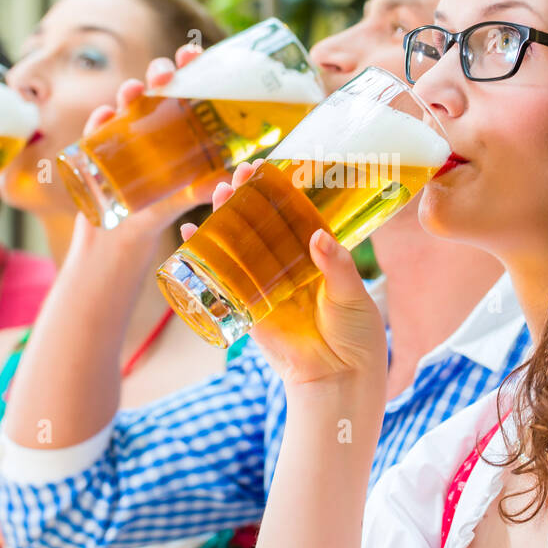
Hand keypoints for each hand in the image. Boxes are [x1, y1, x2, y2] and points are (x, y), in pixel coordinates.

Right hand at [70, 42, 217, 248]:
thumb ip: (201, 189)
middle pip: (157, 86)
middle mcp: (151, 121)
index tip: (194, 53)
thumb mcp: (182, 198)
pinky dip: (99, 120)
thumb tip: (231, 179)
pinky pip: (96, 129)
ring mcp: (124, 132)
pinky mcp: (98, 149)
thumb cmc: (159, 208)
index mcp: (178, 124)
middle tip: (166, 76)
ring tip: (135, 91)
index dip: (190, 65)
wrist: (122, 234)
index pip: (187, 86)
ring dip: (129, 91)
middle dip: (160, 72)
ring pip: (126, 101)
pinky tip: (104, 117)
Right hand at [181, 159, 387, 393]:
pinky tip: (191, 234)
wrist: (340, 378)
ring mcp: (268, 285)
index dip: (280, 194)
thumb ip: (336, 265)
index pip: (295, 217)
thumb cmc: (356, 335)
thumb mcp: (352, 294)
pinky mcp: (250, 307)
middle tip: (237, 175)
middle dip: (249, 200)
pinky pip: (225, 279)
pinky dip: (205, 258)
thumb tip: (317, 235)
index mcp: (319, 256)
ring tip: (219, 193)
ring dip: (227, 219)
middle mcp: (290, 266)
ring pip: (243, 246)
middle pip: (264, 226)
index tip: (268, 169)